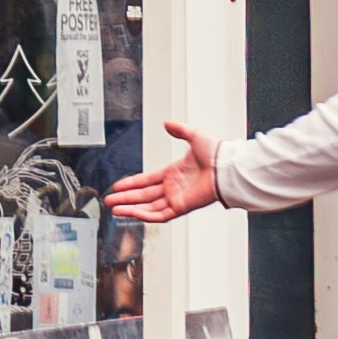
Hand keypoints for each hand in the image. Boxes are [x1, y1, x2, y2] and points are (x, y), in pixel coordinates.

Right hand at [104, 121, 228, 225]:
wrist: (228, 166)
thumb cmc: (217, 153)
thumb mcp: (194, 136)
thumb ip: (179, 130)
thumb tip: (167, 123)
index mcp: (173, 173)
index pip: (146, 180)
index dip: (131, 183)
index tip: (118, 186)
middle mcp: (173, 187)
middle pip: (143, 195)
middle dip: (125, 198)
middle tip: (109, 200)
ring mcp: (176, 198)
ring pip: (148, 207)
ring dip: (131, 208)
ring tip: (114, 209)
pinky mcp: (182, 207)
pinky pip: (160, 215)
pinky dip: (146, 215)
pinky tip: (133, 213)